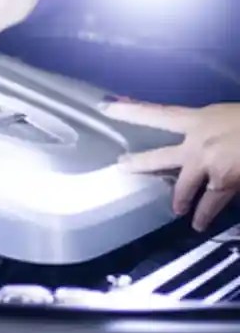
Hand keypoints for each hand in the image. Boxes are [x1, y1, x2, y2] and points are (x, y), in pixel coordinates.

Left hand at [103, 99, 239, 231]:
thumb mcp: (230, 116)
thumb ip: (213, 128)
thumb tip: (207, 139)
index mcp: (199, 119)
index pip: (158, 114)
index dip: (130, 111)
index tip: (104, 108)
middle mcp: (197, 143)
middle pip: (160, 156)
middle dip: (140, 163)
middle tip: (123, 165)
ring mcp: (209, 166)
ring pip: (185, 187)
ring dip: (181, 199)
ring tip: (177, 209)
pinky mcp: (224, 184)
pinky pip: (212, 203)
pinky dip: (207, 214)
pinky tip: (201, 224)